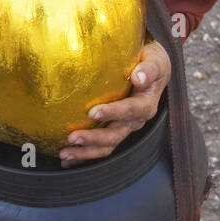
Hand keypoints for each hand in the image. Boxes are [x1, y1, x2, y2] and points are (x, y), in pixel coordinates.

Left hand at [59, 40, 169, 165]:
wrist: (152, 71)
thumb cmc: (150, 61)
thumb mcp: (155, 60)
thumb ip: (149, 69)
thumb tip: (139, 77)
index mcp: (145, 104)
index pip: (129, 110)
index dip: (112, 113)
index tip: (92, 113)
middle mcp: (135, 120)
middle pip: (115, 135)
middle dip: (93, 139)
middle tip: (72, 138)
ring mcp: (124, 128)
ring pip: (106, 146)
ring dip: (85, 152)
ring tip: (64, 153)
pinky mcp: (114, 131)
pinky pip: (99, 147)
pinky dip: (83, 155)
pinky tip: (66, 160)